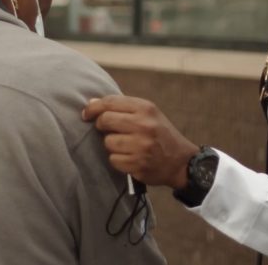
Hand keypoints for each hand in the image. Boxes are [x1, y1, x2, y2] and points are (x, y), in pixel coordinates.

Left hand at [83, 95, 199, 189]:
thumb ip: (121, 107)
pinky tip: (130, 158)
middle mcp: (144, 125)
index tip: (86, 114)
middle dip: (102, 126)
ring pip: (108, 142)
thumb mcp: (148, 114)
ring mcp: (142, 146)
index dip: (94, 108)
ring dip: (112, 145)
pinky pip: (113, 160)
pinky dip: (118, 160)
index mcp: (146, 108)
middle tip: (108, 130)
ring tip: (125, 146)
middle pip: (105, 121)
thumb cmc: (159, 134)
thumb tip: (91, 104)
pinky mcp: (138, 164)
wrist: (181, 161)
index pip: (110, 102)